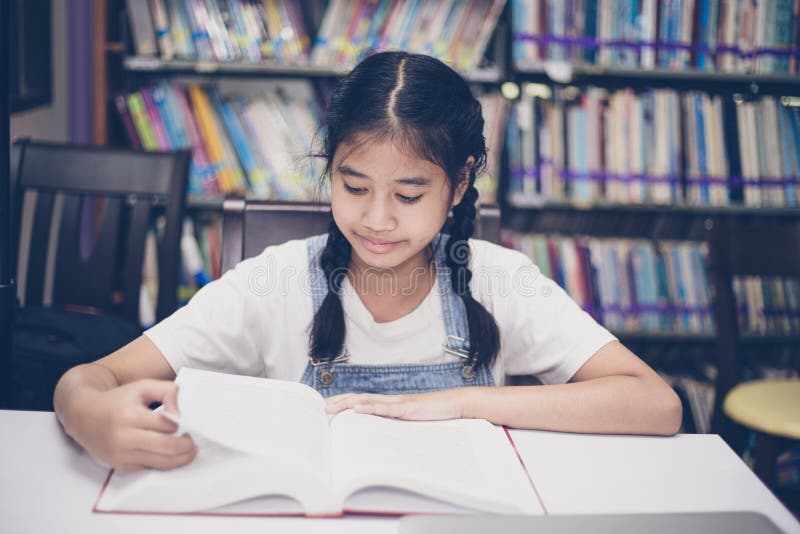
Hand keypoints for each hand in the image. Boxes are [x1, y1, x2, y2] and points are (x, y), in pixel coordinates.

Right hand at [64, 379, 196, 471]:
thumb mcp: (142, 386)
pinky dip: (163, 463)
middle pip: (168, 448)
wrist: (83, 415)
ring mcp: (122, 454)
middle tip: (193, 442)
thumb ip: (167, 391)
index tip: (189, 424)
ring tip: (188, 451)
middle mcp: (124, 438)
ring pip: (161, 463)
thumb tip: (179, 413)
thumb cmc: (118, 400)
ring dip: (180, 459)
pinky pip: (149, 468)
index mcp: (131, 416)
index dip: (182, 426)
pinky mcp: (120, 465)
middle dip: (187, 447)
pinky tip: (169, 454)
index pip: (167, 426)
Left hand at [324, 389, 468, 420]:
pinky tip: (357, 409)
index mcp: (392, 405)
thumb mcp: (413, 424)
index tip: (329, 407)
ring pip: (368, 401)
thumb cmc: (436, 415)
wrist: (456, 405)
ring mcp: (399, 403)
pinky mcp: (407, 408)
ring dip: (347, 404)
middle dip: (339, 402)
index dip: (346, 403)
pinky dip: (370, 408)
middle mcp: (392, 401)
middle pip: (360, 399)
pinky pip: (385, 408)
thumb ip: (398, 428)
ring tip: (331, 407)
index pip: (364, 402)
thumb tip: (382, 441)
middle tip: (321, 407)